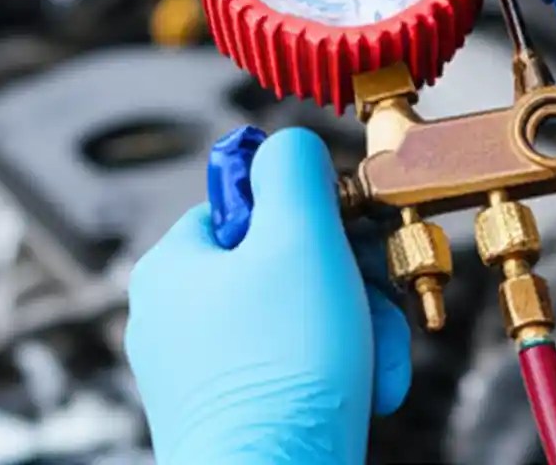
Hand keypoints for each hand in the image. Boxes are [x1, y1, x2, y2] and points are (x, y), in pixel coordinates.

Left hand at [125, 128, 410, 463]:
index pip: (250, 201)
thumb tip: (290, 145)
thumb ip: (294, 170)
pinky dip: (342, 371)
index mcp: (175, 264)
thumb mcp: (298, 238)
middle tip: (380, 305)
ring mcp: (203, 369)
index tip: (355, 237)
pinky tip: (366, 390)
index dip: (316, 214)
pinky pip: (299, 366)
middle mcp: (178, 315)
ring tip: (379, 362)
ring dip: (360, 328)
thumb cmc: (281, 374)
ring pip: (304, 315)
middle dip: (354, 282)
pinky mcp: (235, 410)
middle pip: (288, 262)